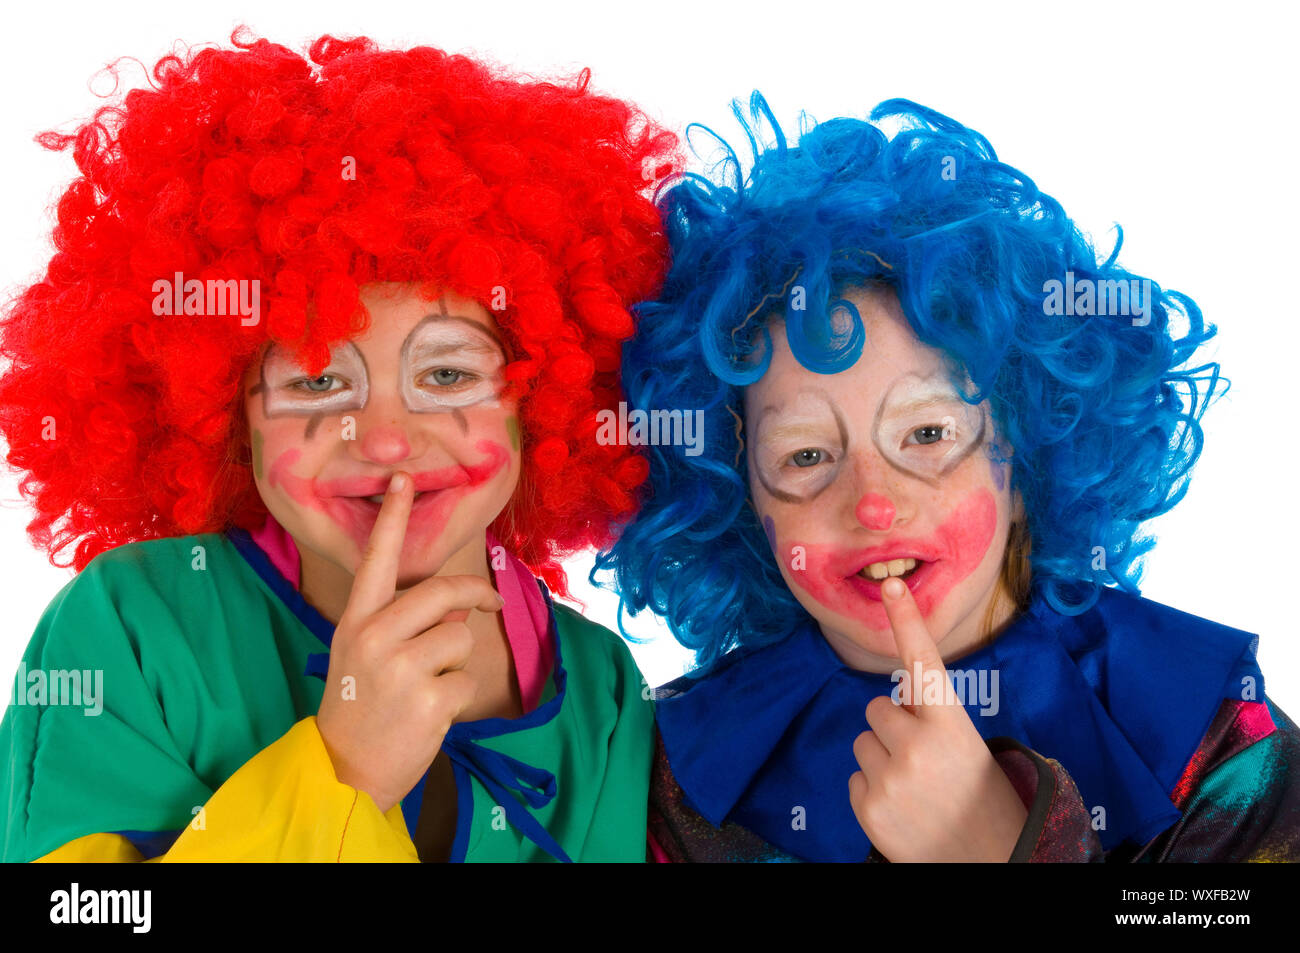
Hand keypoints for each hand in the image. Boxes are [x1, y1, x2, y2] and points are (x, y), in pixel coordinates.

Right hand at [315, 470, 503, 812]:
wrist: (343, 771)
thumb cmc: (360, 707)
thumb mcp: (361, 654)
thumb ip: (396, 621)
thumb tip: (456, 600)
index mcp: (356, 621)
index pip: (378, 560)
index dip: (395, 518)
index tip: (406, 478)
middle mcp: (374, 637)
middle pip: (444, 591)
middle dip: (475, 595)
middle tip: (492, 602)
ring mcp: (401, 669)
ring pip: (460, 637)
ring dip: (455, 661)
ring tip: (424, 687)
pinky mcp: (429, 700)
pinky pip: (467, 679)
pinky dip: (458, 696)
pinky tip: (430, 714)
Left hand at [847, 576, 1027, 861]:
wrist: (989, 861)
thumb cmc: (980, 799)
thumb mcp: (969, 749)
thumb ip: (932, 718)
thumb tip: (893, 701)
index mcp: (952, 726)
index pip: (925, 664)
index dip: (907, 622)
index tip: (891, 586)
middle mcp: (918, 746)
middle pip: (878, 706)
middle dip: (893, 725)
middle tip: (923, 759)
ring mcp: (889, 778)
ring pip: (863, 739)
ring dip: (881, 756)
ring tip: (915, 786)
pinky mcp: (867, 806)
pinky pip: (855, 775)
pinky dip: (872, 788)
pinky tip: (901, 807)